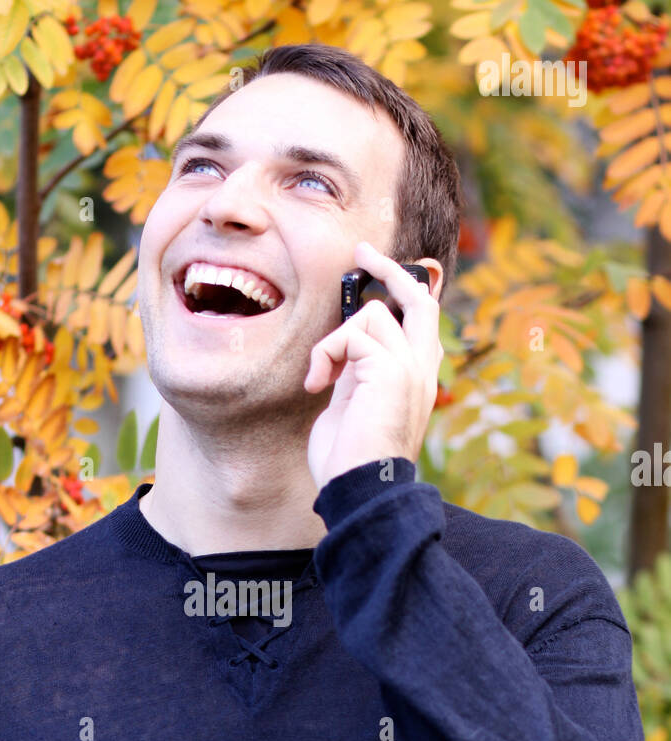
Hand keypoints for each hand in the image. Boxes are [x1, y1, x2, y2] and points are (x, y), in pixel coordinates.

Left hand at [305, 241, 443, 491]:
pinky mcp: (392, 370)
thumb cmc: (349, 458)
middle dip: (390, 270)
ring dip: (334, 341)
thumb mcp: (352, 404)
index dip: (407, 289)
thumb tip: (344, 345)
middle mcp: (422, 369)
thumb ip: (356, 371)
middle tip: (362, 252)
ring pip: (373, 313)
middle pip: (420, 299)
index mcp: (416, 378)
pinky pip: (351, 334)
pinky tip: (317, 385)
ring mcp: (411, 368)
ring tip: (320, 377)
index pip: (424, 320)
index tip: (378, 268)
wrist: (358, 488)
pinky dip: (325, 355)